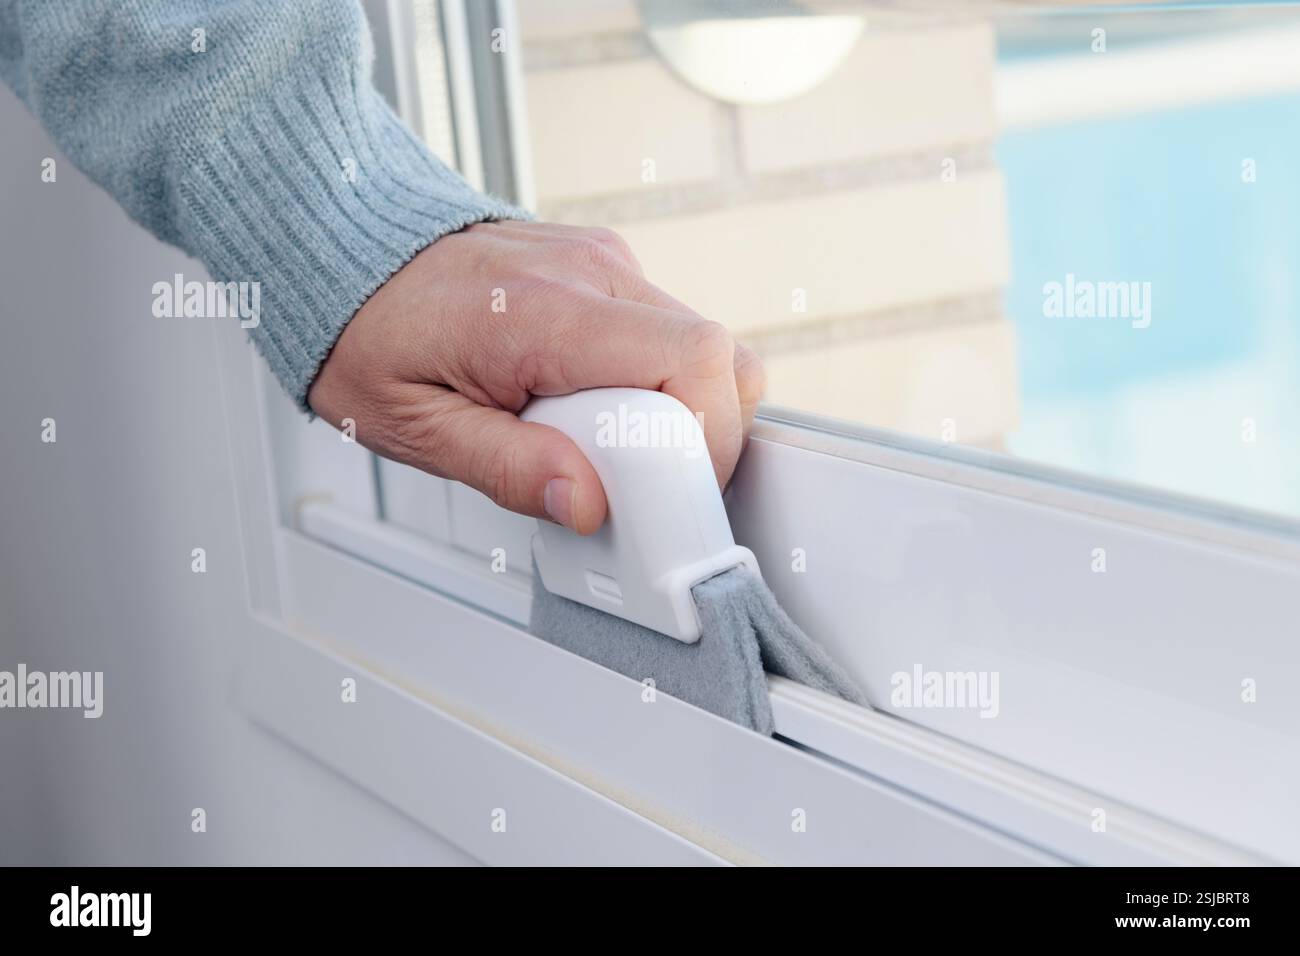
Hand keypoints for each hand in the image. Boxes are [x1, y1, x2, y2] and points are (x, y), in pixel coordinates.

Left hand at [307, 221, 764, 534]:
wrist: (346, 252)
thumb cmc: (370, 333)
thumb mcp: (416, 426)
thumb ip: (509, 468)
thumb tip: (588, 502)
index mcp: (542, 311)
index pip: (691, 359)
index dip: (708, 436)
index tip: (670, 491)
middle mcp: (588, 270)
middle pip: (716, 355)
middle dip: (697, 434)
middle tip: (629, 473)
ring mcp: (602, 260)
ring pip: (700, 345)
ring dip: (673, 408)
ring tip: (597, 434)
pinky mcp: (606, 266)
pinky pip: (666, 331)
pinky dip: (651, 380)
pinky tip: (589, 398)